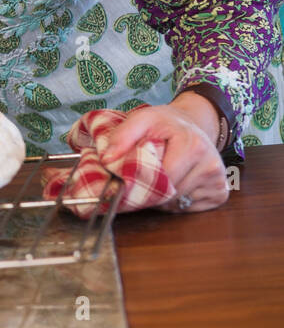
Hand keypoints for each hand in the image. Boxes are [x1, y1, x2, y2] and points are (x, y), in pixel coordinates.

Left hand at [97, 96, 230, 212]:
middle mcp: (211, 165)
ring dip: (163, 198)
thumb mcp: (142, 119)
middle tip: (143, 177)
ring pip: (179, 204)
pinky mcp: (221, 193)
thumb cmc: (165, 123)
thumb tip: (107, 159)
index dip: (143, 181)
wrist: (192, 124)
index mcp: (193, 146)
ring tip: (160, 178)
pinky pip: (191, 208)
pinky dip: (176, 202)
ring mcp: (218, 181)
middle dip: (152, 191)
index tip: (130, 176)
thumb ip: (123, 135)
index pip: (164, 179)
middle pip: (172, 194)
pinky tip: (174, 183)